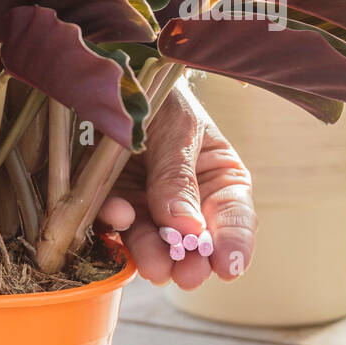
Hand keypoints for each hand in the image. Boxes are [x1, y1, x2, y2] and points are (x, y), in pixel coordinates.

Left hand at [97, 85, 256, 288]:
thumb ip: (178, 177)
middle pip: (192, 240)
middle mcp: (186, 199)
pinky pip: (112, 221)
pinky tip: (117, 214)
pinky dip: (114, 222)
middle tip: (186, 274)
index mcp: (218, 177)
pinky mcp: (111, 199)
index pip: (233, 218)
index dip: (233, 245)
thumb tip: (188, 228)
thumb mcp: (178, 127)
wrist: (112, 70)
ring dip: (152, 253)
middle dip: (190, 259)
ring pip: (153, 239)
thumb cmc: (159, 93)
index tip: (227, 266)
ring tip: (153, 264)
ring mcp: (146, 202)